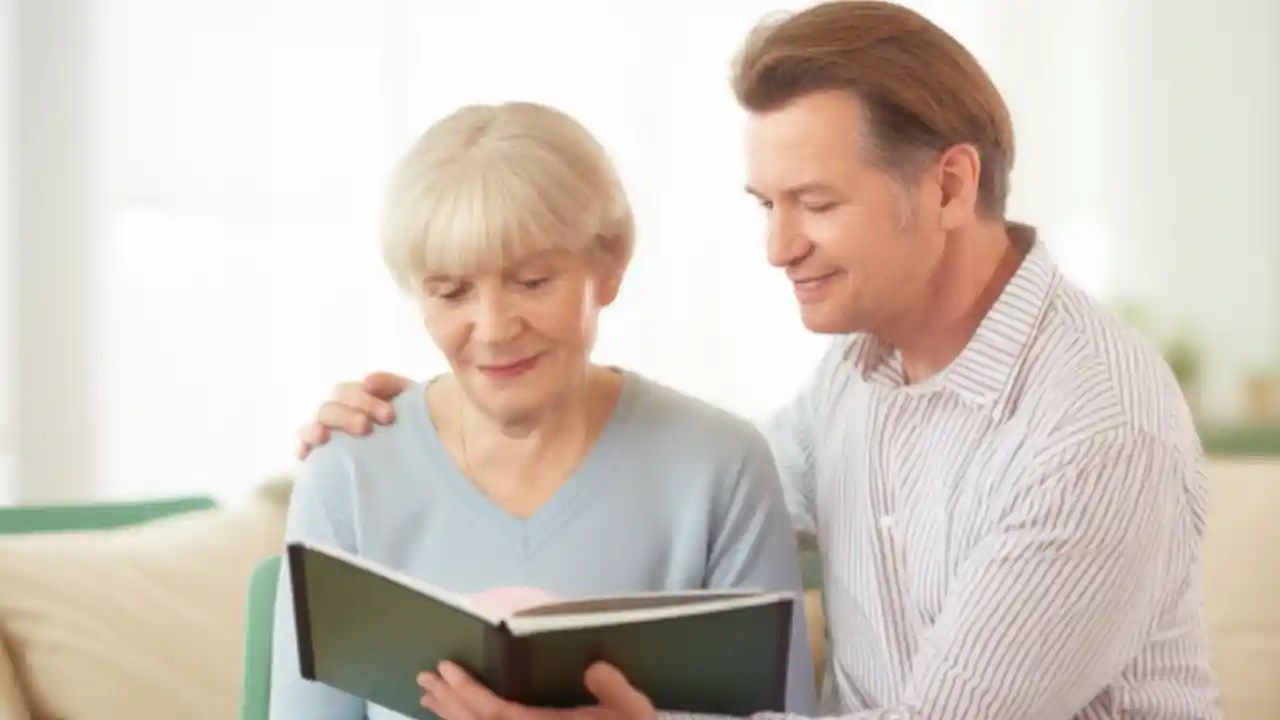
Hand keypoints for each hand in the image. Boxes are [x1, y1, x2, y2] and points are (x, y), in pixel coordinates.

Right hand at [295, 372, 413, 459]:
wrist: (415, 455)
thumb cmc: (406, 424)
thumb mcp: (407, 402)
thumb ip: (391, 385)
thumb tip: (367, 380)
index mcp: (354, 397)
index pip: (351, 392)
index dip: (366, 401)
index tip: (389, 416)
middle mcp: (335, 412)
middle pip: (330, 408)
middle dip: (346, 416)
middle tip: (366, 427)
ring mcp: (324, 432)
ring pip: (311, 425)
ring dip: (316, 429)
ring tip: (324, 436)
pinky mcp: (318, 455)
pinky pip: (303, 449)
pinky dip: (302, 448)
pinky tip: (305, 454)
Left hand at [418, 660, 656, 719]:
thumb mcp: (632, 711)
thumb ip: (614, 690)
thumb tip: (595, 666)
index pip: (495, 714)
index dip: (468, 692)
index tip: (446, 668)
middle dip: (448, 700)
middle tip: (425, 677)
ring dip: (450, 715)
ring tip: (430, 696)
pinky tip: (457, 717)